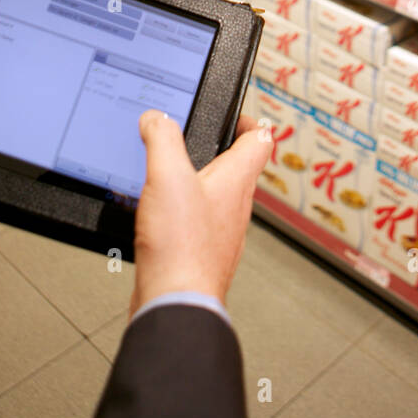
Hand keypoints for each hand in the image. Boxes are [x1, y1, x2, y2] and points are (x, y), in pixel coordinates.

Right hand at [129, 111, 272, 317]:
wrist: (176, 302)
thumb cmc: (182, 247)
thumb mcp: (168, 177)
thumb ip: (163, 140)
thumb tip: (157, 118)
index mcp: (236, 181)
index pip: (260, 140)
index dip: (249, 121)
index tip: (236, 116)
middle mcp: (235, 207)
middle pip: (238, 169)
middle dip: (218, 152)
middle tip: (194, 141)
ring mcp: (221, 233)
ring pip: (218, 198)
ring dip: (199, 183)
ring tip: (172, 175)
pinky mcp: (202, 254)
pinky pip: (199, 224)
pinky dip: (183, 213)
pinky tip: (159, 216)